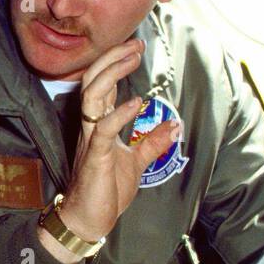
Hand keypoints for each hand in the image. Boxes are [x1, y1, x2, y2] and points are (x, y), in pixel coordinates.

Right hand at [46, 40, 179, 255]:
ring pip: (92, 96)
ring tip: (131, 60)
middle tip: (134, 44)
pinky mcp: (95, 156)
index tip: (135, 47)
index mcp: (99, 125)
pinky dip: (120, 113)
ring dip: (112, 74)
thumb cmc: (106, 191)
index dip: (117, 63)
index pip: (104, 85)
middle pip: (93, 80)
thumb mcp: (136, 162)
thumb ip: (152, 143)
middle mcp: (91, 126)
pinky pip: (103, 129)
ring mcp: (91, 139)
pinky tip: (137, 103)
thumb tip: (174, 125)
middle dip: (112, 58)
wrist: (88, 219)